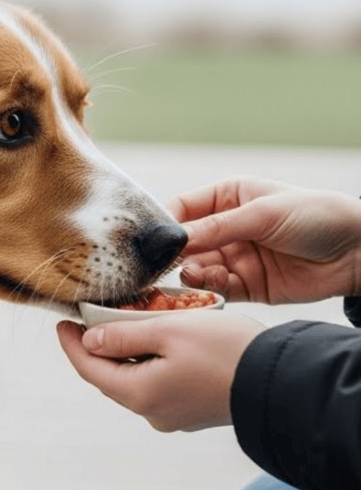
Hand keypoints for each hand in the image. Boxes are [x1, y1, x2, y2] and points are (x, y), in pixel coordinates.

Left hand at [58, 312, 264, 431]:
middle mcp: (151, 411)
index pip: (88, 368)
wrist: (283, 382)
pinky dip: (147, 360)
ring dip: (124, 351)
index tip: (61, 322)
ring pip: (133, 378)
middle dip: (96, 346)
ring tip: (121, 321)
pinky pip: (156, 383)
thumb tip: (90, 341)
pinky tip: (153, 338)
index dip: (71, 344)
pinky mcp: (190, 409)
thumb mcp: (168, 331)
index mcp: (139, 393)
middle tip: (89, 317)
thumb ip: (123, 335)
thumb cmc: (226, 352)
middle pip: (109, 375)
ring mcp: (172, 414)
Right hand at [168, 177, 360, 303]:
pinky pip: (215, 290)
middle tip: (160, 267)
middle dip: (173, 256)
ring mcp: (234, 257)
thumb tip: (174, 239)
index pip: (182, 209)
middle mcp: (225, 228)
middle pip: (184, 244)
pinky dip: (207, 291)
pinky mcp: (244, 285)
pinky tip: (210, 287)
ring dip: (190, 274)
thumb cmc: (317, 216)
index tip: (150, 240)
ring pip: (196, 269)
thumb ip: (217, 228)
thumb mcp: (264, 213)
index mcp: (227, 198)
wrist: (360, 252)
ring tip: (195, 275)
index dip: (164, 224)